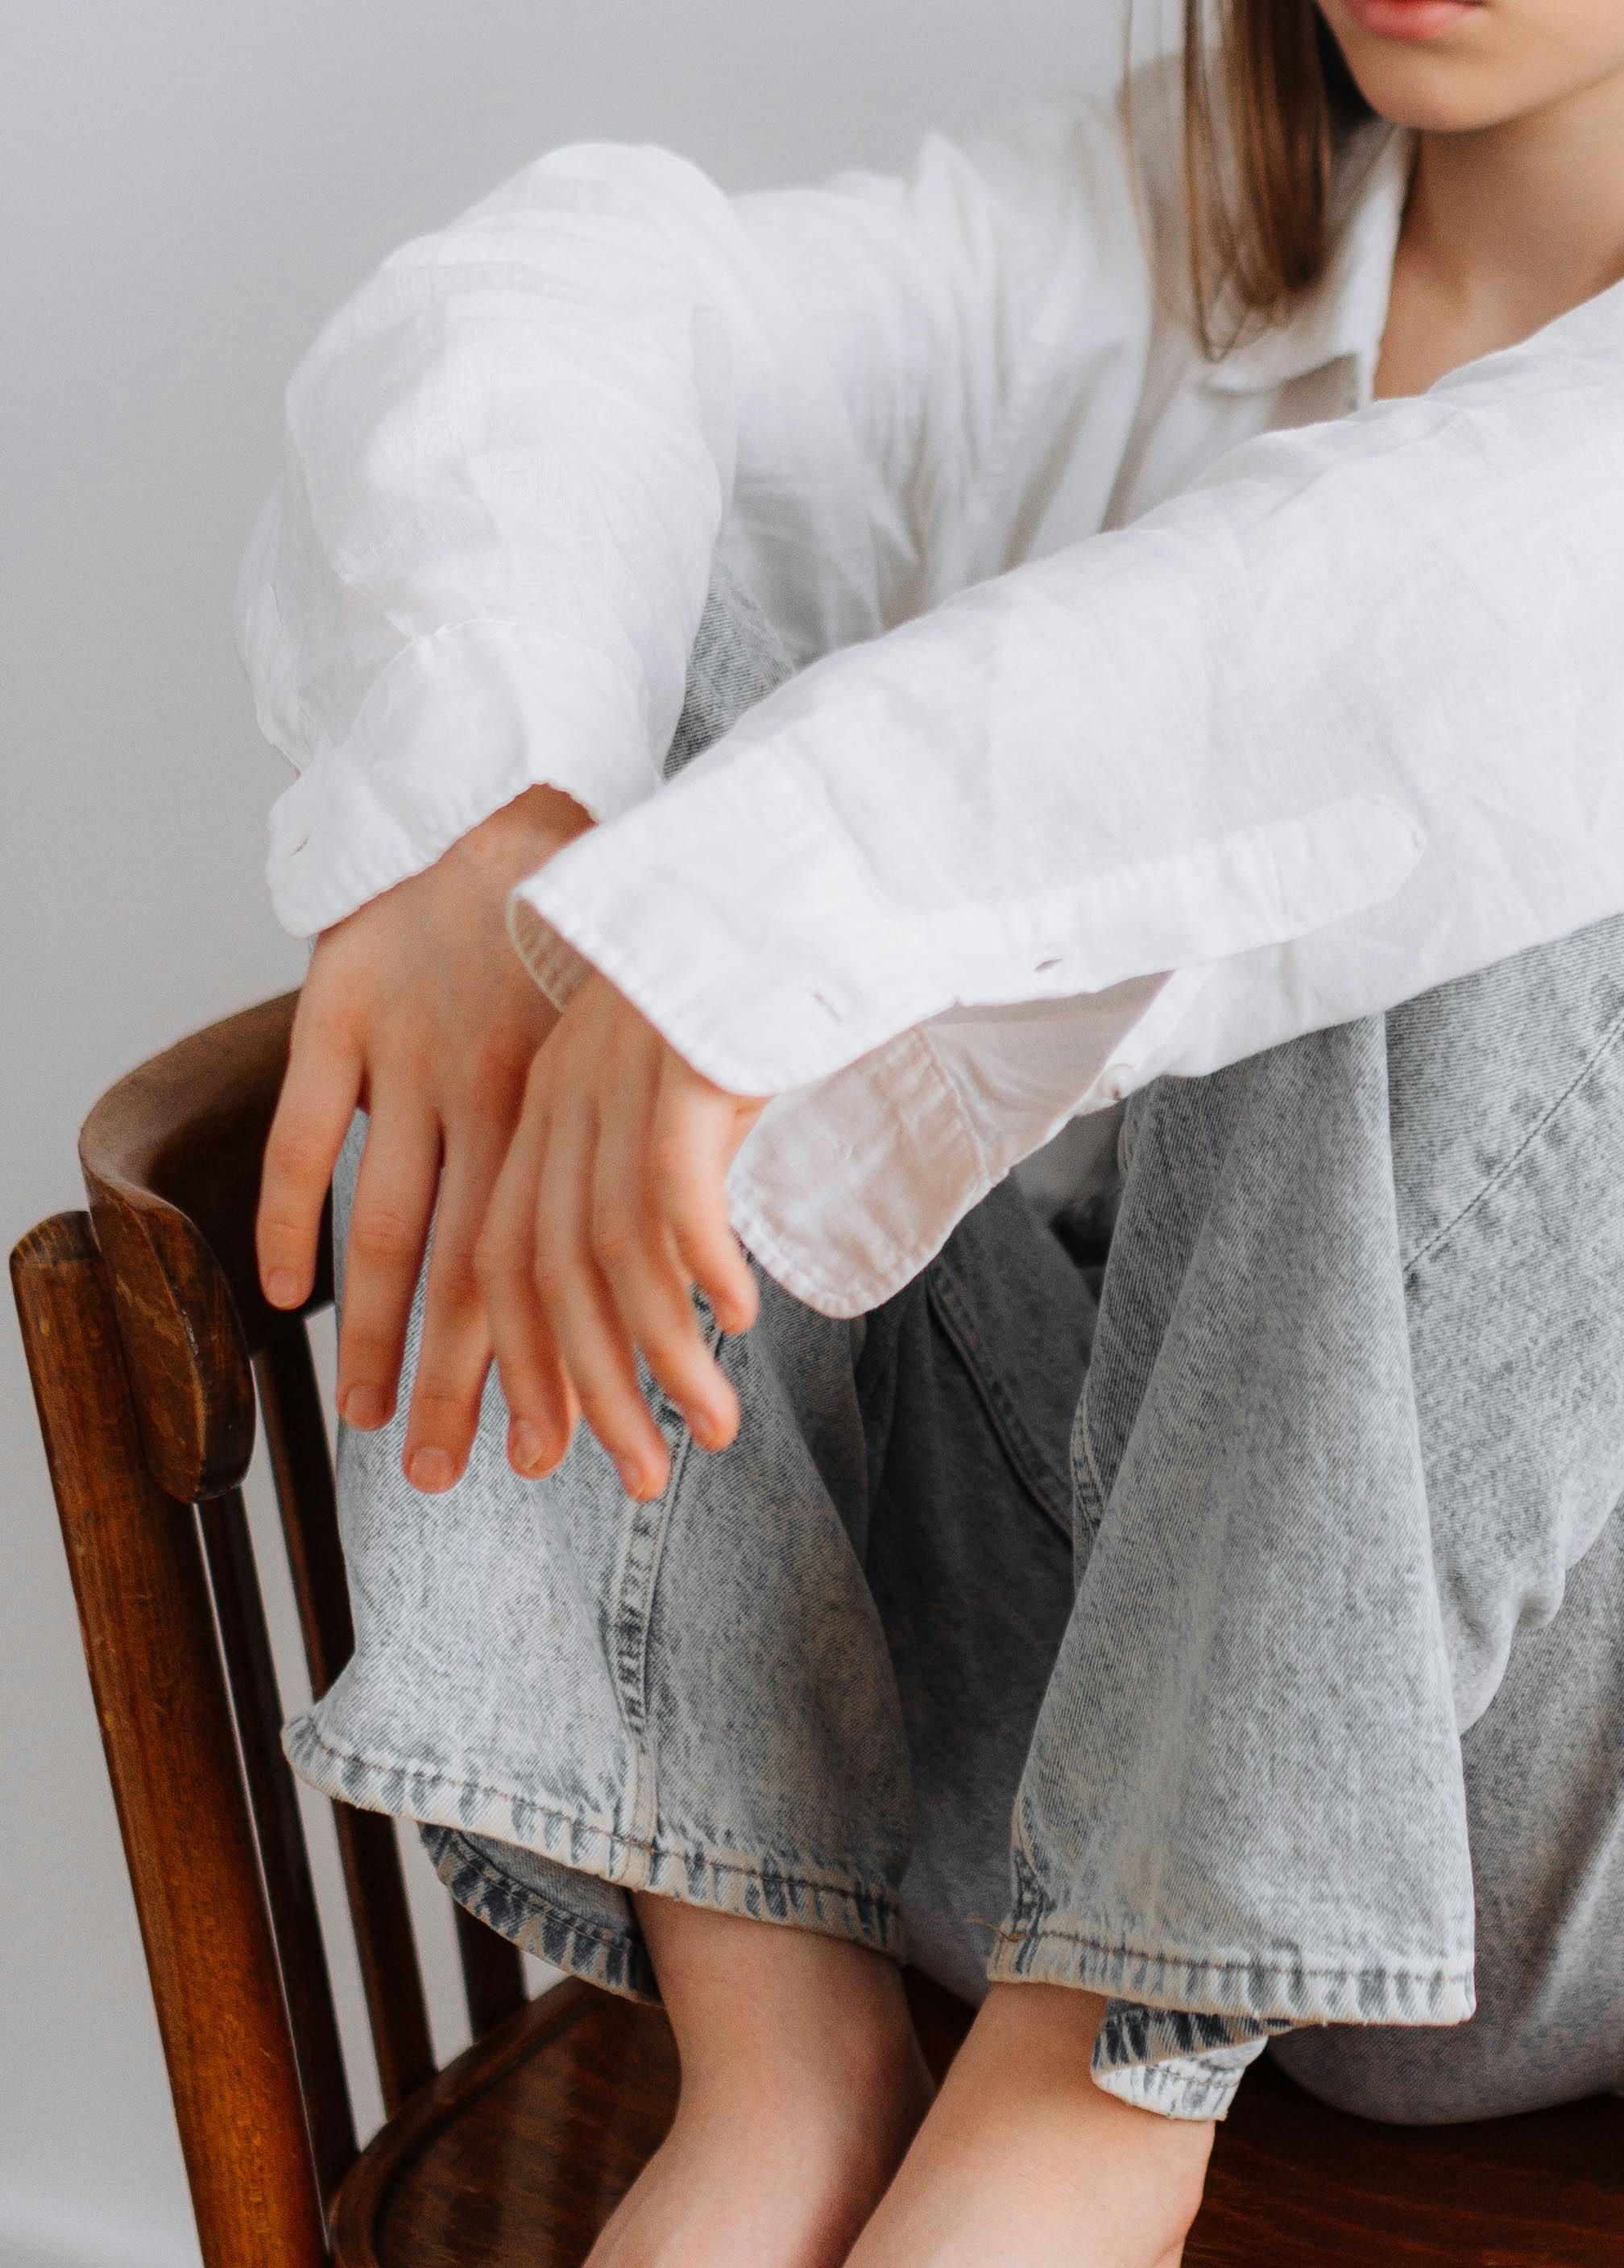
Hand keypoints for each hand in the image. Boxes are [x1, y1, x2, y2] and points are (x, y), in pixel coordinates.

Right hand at [257, 788, 592, 1489]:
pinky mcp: (341, 1009)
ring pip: (392, 1223)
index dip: (548, 1362)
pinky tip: (287, 1298)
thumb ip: (636, 1126)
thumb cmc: (578, 916)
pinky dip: (293, 1215)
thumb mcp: (633, 1026)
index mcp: (569, 1103)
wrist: (504, 786)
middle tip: (450, 1481)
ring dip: (378, 1332)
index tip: (553, 1452)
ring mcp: (412, 1058)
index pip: (552, 1264)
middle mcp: (494, 1094)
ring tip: (369, 1420)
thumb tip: (693, 1243)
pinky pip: (311, 1133)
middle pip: (471, 1269)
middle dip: (461, 1383)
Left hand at [478, 971, 764, 1499]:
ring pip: (609, 1254)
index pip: (504, 1262)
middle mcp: (563, 1098)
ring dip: (659, 1359)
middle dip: (584, 1394)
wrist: (794, 874)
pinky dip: (697, 1265)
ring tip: (711, 1431)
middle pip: (542, 1277)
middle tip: (637, 1480)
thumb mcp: (675, 1089)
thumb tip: (674, 1299)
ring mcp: (617, 1081)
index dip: (521, 1369)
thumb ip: (653, 1180)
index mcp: (546, 1106)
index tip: (543, 1456)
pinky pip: (670, 1189)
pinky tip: (733, 1322)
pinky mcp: (683, 1063)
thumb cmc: (750, 993)